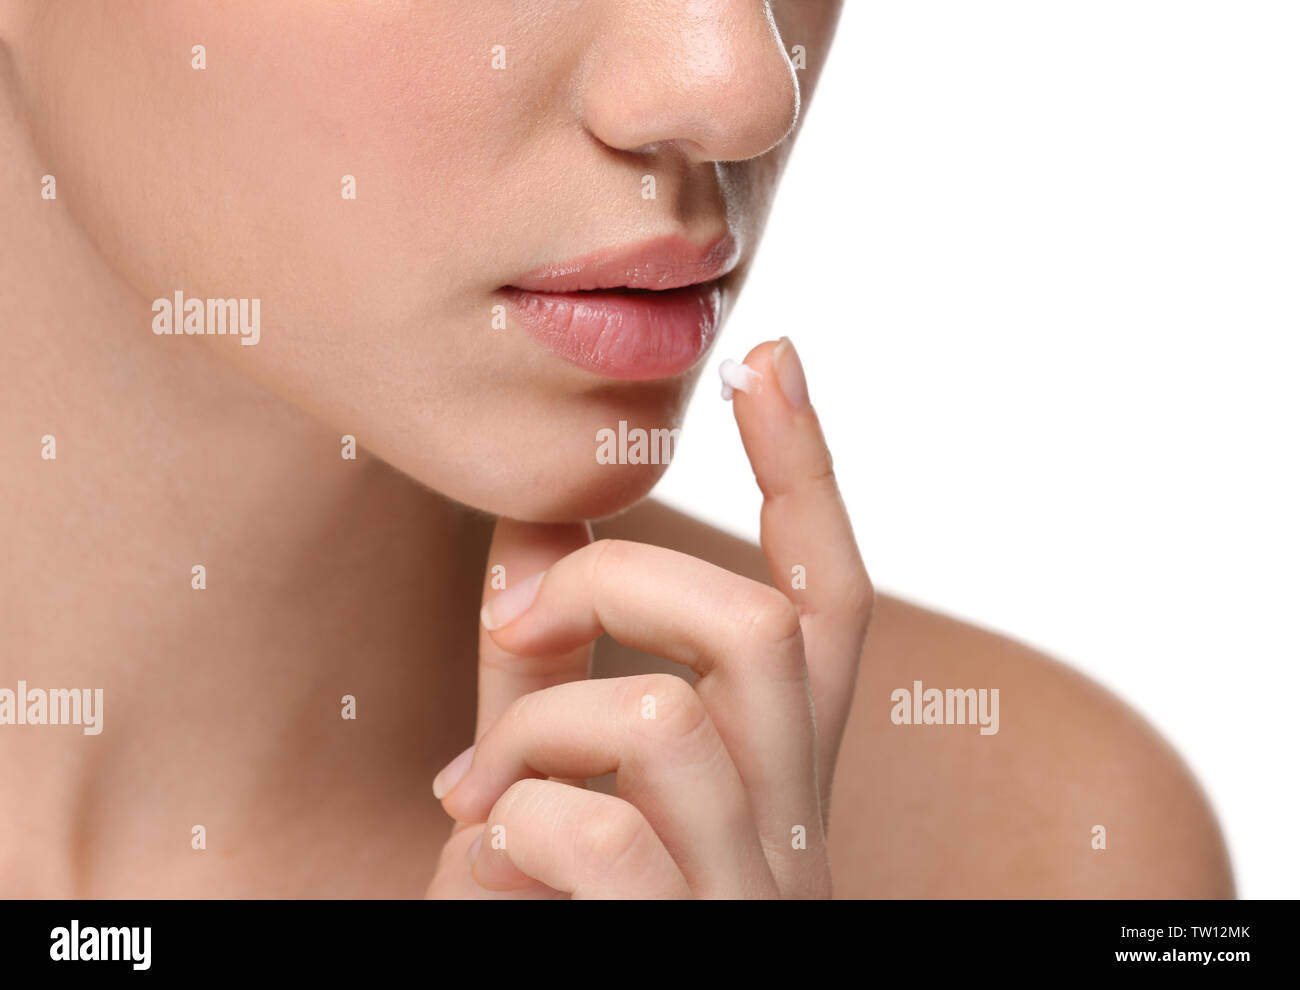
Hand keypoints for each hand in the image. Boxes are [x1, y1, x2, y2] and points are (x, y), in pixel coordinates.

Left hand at [426, 337, 872, 897]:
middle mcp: (793, 833)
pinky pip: (603, 833)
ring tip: (480, 785)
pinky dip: (518, 816)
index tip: (769, 354)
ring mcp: (750, 902)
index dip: (808, 473)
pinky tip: (479, 848)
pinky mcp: (680, 949)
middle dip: (621, 576)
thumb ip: (550, 670)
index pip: (827, 600)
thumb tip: (534, 526)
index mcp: (776, 778)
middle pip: (766, 630)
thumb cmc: (555, 917)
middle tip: (511, 610)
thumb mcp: (556, 783)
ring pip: (671, 721)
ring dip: (544, 720)